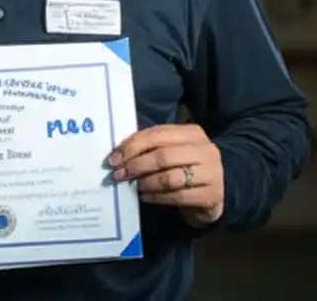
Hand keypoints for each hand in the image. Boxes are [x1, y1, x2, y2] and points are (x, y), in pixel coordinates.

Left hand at [109, 123, 223, 227]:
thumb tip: (118, 155)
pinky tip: (145, 197)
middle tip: (119, 175)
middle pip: (163, 156)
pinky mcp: (212, 195)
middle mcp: (205, 150)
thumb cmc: (185, 166)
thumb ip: (151, 147)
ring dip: (146, 182)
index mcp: (192, 133)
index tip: (113, 159)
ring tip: (133, 186)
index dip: (132, 146)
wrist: (217, 190)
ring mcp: (212, 173)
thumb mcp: (172, 150)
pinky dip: (157, 197)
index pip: (156, 135)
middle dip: (136, 165)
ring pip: (170, 177)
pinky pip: (178, 196)